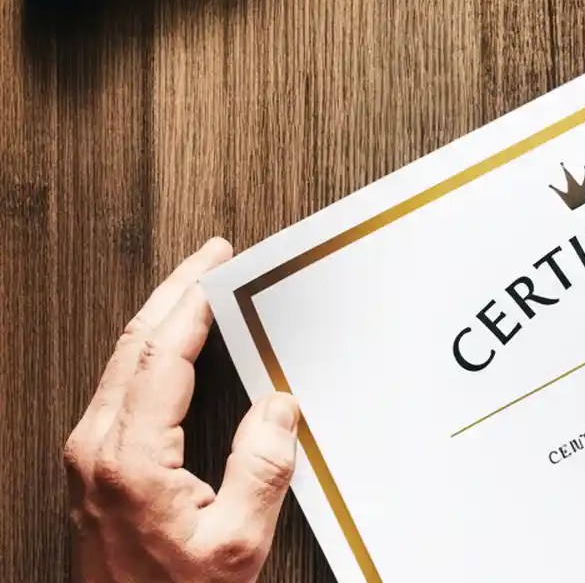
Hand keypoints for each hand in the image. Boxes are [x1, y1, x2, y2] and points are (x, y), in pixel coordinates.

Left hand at [63, 238, 299, 582]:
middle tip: (208, 259)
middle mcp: (97, 449)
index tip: (216, 268)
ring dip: (159, 318)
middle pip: (132, 344)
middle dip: (173, 292)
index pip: (161, 354)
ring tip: (195, 291)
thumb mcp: (235, 543)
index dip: (192, 302)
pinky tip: (171, 349)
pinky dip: (149, 351)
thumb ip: (261, 470)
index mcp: (130, 458)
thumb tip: (278, 408)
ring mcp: (87, 457)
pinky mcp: (89, 467)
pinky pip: (117, 386)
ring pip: (119, 362)